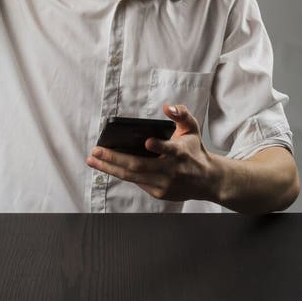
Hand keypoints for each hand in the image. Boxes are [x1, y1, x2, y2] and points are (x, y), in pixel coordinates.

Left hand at [86, 103, 217, 202]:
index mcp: (181, 153)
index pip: (171, 150)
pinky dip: (121, 173)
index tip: (147, 141)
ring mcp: (164, 185)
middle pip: (139, 166)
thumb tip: (167, 107)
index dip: (159, 146)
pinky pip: (136, 182)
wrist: (208, 181)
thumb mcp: (192, 129)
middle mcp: (172, 171)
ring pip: (132, 176)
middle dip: (114, 158)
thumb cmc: (195, 151)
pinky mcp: (159, 193)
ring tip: (93, 159)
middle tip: (96, 150)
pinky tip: (107, 165)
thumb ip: (181, 114)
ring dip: (110, 168)